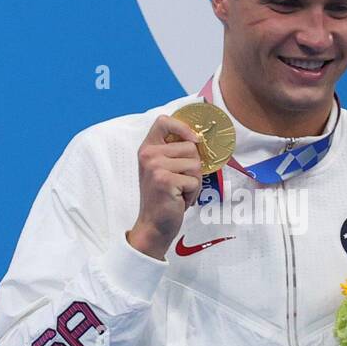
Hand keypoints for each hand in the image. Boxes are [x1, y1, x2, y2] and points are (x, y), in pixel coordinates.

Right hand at [127, 114, 203, 259]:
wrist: (154, 225)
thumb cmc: (163, 197)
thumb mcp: (163, 168)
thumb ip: (174, 152)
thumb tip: (199, 139)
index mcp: (148, 148)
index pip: (164, 121)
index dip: (183, 127)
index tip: (193, 139)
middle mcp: (149, 154)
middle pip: (190, 146)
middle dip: (194, 167)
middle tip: (181, 182)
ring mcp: (155, 166)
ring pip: (195, 164)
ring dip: (194, 181)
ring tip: (180, 191)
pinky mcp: (165, 180)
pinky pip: (194, 180)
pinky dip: (192, 193)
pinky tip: (179, 200)